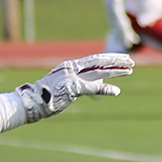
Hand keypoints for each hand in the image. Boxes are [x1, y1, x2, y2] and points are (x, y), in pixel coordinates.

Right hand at [14, 53, 133, 122]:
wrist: (30, 102)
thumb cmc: (45, 98)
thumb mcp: (64, 88)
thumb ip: (79, 85)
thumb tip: (94, 88)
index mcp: (70, 67)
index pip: (93, 60)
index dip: (109, 59)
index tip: (121, 58)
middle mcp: (72, 68)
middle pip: (99, 61)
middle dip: (116, 60)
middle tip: (131, 60)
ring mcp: (72, 77)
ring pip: (99, 71)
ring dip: (116, 71)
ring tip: (130, 70)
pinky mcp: (72, 87)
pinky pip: (92, 88)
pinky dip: (105, 89)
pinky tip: (116, 91)